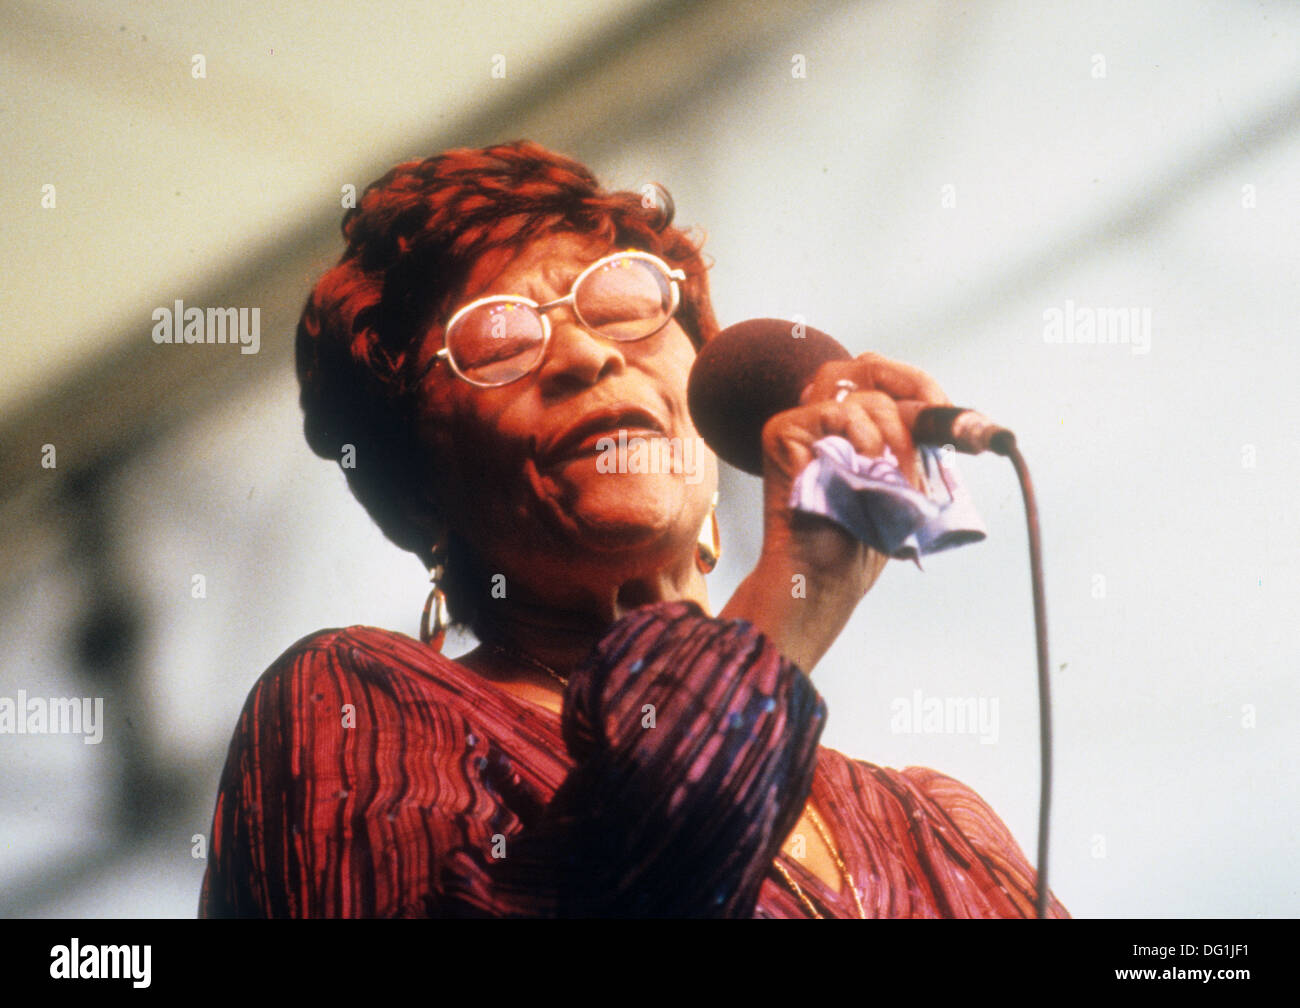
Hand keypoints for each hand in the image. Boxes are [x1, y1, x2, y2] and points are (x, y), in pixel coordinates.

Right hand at [720, 353, 950, 671]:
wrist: (825, 577)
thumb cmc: (859, 539)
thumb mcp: (904, 480)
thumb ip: (918, 444)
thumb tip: (960, 423)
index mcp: (851, 423)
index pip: (887, 378)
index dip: (924, 388)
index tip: (956, 420)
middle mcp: (824, 417)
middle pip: (871, 365)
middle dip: (915, 388)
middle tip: (936, 424)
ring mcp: (802, 422)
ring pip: (864, 394)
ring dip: (896, 434)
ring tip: (898, 476)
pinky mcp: (782, 431)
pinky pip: (836, 411)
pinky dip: (863, 435)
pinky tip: (869, 464)